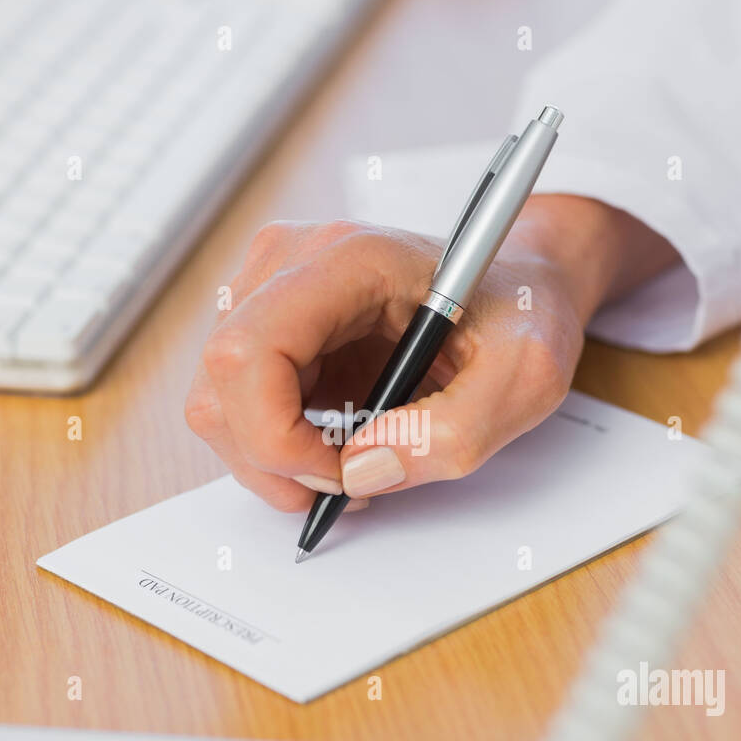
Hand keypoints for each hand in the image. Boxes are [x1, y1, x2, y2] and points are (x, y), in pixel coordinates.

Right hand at [185, 196, 676, 511]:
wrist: (518, 281)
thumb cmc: (520, 313)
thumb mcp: (524, 378)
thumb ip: (453, 432)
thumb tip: (362, 472)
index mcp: (350, 259)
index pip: (246, 351)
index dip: (275, 435)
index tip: (340, 472)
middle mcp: (290, 262)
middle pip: (220, 386)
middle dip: (275, 459)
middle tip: (352, 481)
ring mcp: (268, 289)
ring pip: (217, 402)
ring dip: (274, 456)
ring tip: (351, 462)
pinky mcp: (267, 321)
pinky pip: (236, 402)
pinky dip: (278, 442)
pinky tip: (336, 440)